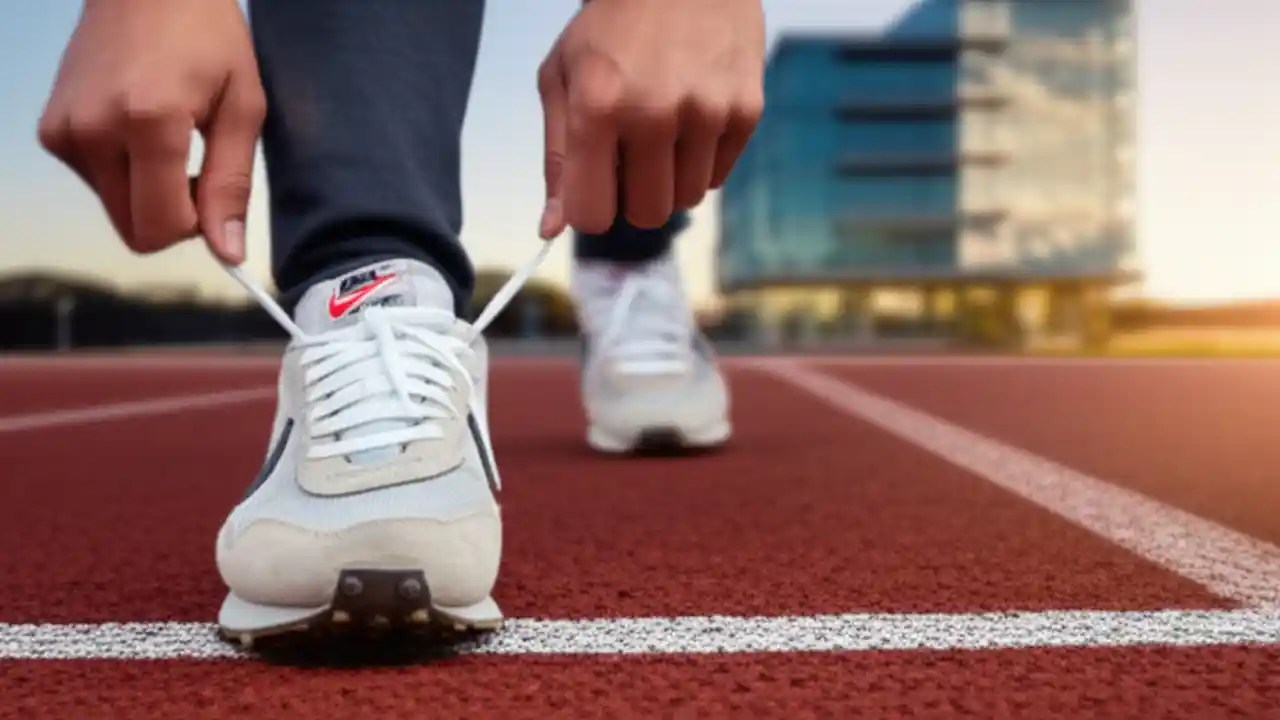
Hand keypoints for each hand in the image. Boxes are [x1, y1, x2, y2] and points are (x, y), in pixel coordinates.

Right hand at [38, 0, 265, 263]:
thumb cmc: (207, 37)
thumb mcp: (242, 107)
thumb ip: (231, 185)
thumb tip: (228, 252)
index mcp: (147, 123)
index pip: (160, 228)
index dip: (196, 228)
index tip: (212, 194)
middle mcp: (94, 131)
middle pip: (134, 230)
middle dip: (173, 216)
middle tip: (196, 167)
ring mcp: (64, 131)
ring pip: (116, 211)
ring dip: (148, 193)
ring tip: (169, 139)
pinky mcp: (52, 131)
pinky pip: (97, 183)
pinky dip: (124, 173)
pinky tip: (138, 129)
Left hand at [537, 0, 764, 237]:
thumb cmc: (613, 26)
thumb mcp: (563, 78)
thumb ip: (558, 157)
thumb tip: (551, 229)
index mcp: (598, 106)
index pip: (592, 215)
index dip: (591, 209)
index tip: (596, 187)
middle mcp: (654, 113)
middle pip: (646, 215)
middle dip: (634, 195)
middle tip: (631, 153)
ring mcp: (707, 113)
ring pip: (686, 200)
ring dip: (670, 177)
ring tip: (663, 129)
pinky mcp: (746, 111)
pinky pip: (718, 177)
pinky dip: (701, 159)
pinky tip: (692, 115)